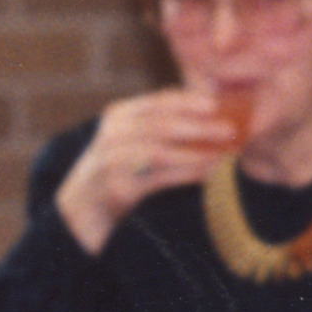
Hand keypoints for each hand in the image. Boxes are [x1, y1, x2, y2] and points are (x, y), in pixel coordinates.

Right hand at [55, 89, 245, 252]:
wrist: (81, 210)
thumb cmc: (117, 171)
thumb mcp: (133, 141)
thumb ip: (161, 125)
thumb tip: (208, 111)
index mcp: (119, 115)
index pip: (158, 102)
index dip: (189, 101)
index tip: (216, 103)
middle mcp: (113, 134)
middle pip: (161, 124)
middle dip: (199, 126)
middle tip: (230, 128)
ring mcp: (112, 160)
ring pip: (160, 150)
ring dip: (197, 151)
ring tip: (224, 152)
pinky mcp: (118, 187)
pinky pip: (159, 178)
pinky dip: (187, 173)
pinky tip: (208, 173)